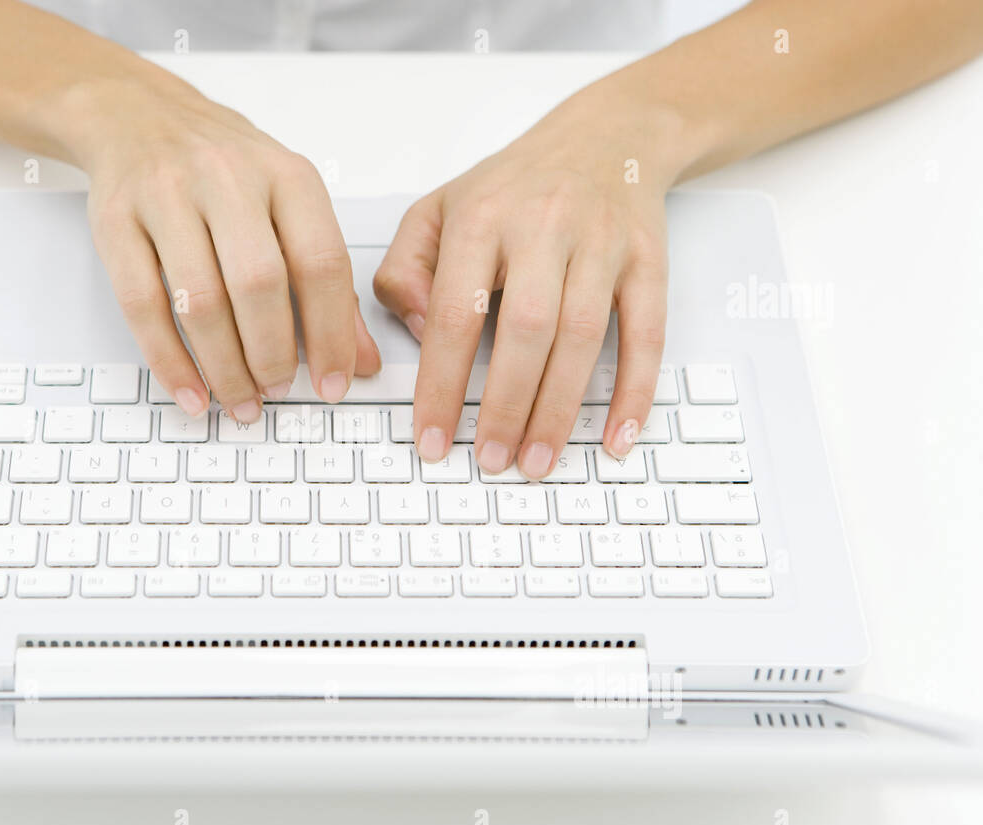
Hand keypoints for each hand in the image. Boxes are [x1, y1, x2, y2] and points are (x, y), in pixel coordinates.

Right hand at [72, 73, 379, 420]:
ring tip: (240, 399)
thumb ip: (329, 284)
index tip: (334, 382)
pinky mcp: (115, 220)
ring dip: (224, 366)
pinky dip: (170, 361)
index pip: (320, 262)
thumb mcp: (290, 207)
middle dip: (273, 353)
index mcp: (287, 175)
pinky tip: (191, 391)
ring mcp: (166, 196)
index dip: (331, 333)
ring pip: (199, 300)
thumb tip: (361, 361)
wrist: (140, 116)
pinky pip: (142, 305)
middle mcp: (228, 178)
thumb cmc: (226, 171)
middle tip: (278, 390)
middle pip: (258, 283)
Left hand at [373, 95, 675, 477]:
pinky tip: (618, 437)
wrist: (605, 135)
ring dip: (560, 409)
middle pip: (525, 329)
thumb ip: (404, 270)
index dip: (441, 384)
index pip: (454, 314)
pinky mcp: (647, 260)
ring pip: (583, 336)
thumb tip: (419, 334)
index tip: (431, 438)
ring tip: (537, 461)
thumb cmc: (512, 188)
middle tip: (491, 460)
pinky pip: (647, 333)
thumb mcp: (436, 210)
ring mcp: (601, 243)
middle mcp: (543, 227)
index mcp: (480, 219)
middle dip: (505, 404)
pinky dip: (635, 391)